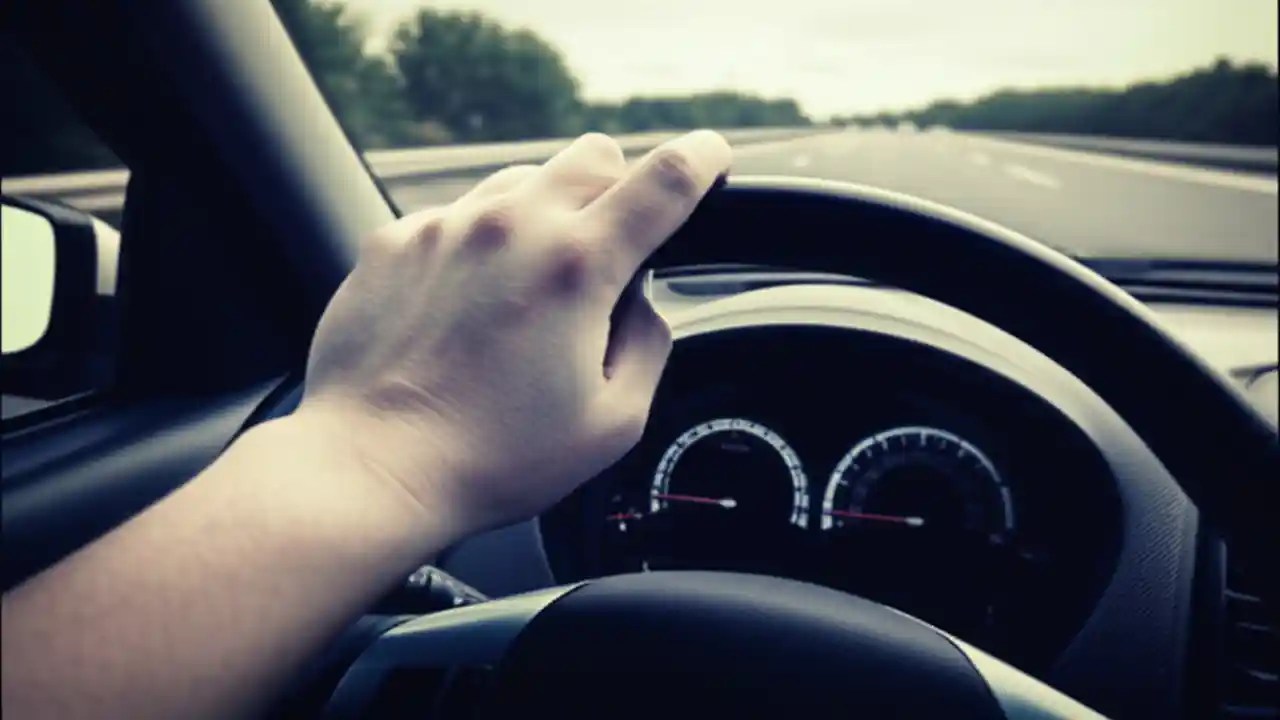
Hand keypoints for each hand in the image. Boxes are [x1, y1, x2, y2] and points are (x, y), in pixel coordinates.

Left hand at [295, 131, 731, 541]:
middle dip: (618, 192)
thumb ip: (649, 344)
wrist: (371, 468)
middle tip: (608, 259)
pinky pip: (459, 216)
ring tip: (528, 295)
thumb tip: (641, 303)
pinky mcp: (394, 239)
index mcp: (577, 267)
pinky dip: (480, 246)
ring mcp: (446, 226)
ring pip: (523, 181)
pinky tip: (467, 309)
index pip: (666, 179)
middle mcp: (511, 225)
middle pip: (594, 156)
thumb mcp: (612, 422)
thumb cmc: (492, 457)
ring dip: (545, 218)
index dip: (703, 159)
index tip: (711, 156)